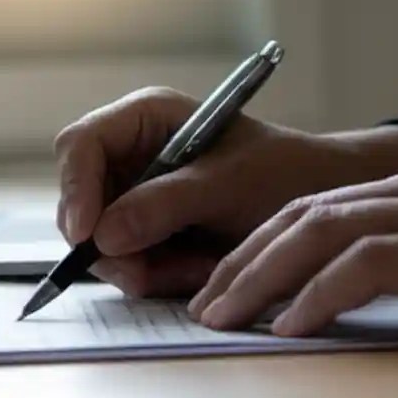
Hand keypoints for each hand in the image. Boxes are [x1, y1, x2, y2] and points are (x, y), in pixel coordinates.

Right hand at [54, 87, 397, 296]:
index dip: (75, 188)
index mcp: (145, 120)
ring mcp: (135, 198)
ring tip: (197, 268)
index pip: (81, 145)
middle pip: (81, 201)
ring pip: (100, 242)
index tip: (85, 235)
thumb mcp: (229, 185)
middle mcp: (131, 156)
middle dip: (112, 243)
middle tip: (146, 274)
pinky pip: (126, 264)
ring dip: (142, 266)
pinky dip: (157, 277)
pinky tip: (197, 271)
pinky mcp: (146, 235)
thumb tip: (103, 235)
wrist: (323, 208)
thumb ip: (165, 205)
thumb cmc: (285, 174)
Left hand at [189, 153, 397, 336]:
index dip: (268, 242)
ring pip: (323, 230)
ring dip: (261, 276)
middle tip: (206, 301)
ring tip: (223, 317)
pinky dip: (319, 293)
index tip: (231, 281)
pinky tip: (290, 325)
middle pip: (306, 212)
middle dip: (246, 258)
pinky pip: (369, 262)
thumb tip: (388, 294)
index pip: (325, 204)